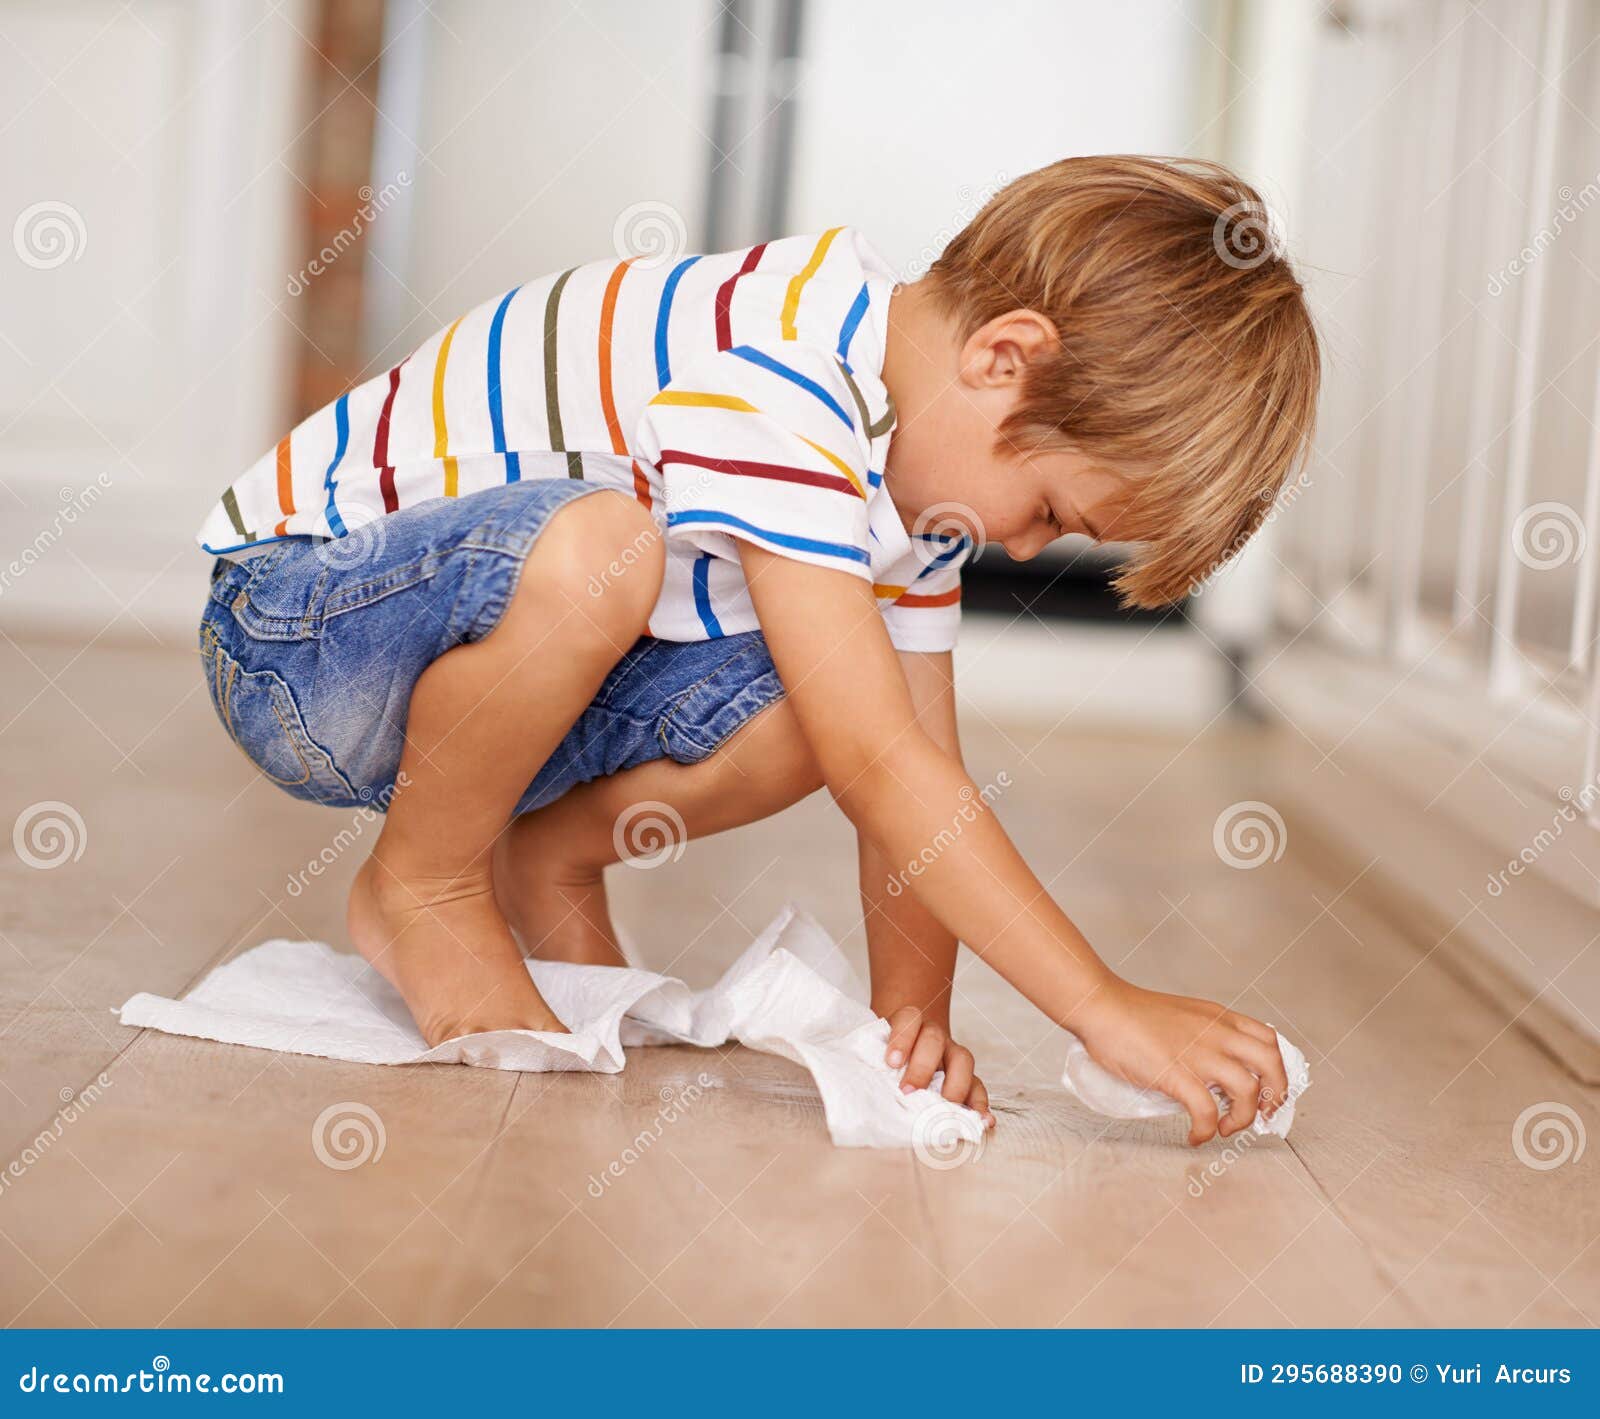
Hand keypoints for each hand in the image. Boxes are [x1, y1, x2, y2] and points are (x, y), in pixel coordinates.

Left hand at [881, 1006, 994, 1128]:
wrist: (910, 1043)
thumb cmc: (887, 1053)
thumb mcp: (876, 1048)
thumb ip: (872, 1060)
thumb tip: (858, 1086)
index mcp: (910, 1023)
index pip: (909, 1019)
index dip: (901, 1038)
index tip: (891, 1062)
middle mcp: (934, 1036)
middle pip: (934, 1039)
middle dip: (922, 1067)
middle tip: (908, 1091)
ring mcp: (953, 1054)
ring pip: (962, 1059)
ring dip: (955, 1085)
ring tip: (945, 1108)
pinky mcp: (967, 1076)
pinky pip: (978, 1086)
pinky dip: (981, 1104)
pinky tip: (982, 1121)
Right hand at [1072, 979, 1289, 1145]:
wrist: (1101, 1007)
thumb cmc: (1131, 1014)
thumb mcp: (1183, 1015)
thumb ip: (1203, 1035)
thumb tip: (1213, 1071)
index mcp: (1218, 1018)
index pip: (1269, 1039)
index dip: (1277, 1070)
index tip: (1267, 1091)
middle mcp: (1216, 1033)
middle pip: (1271, 1063)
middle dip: (1275, 1095)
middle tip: (1261, 1115)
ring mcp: (1198, 1053)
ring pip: (1248, 1090)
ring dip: (1243, 1118)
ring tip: (1224, 1128)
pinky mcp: (1175, 1074)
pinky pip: (1206, 1112)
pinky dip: (1206, 1131)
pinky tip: (1195, 1136)